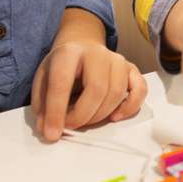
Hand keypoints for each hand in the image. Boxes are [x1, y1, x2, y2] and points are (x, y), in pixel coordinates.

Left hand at [32, 38, 146, 141]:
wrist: (81, 48)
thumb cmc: (62, 67)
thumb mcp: (43, 80)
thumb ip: (43, 105)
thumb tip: (49, 130)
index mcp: (68, 53)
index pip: (62, 83)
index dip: (56, 111)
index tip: (52, 133)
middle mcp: (96, 53)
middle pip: (96, 89)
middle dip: (82, 116)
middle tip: (70, 126)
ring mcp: (117, 60)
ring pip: (116, 93)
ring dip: (100, 116)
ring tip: (85, 120)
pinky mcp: (131, 69)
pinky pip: (139, 90)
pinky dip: (130, 107)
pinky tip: (115, 117)